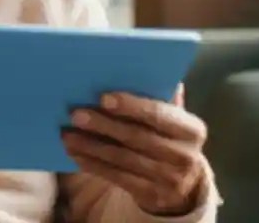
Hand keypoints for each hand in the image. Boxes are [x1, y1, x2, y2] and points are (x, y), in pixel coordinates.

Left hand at [63, 87, 207, 215]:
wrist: (184, 186)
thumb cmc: (170, 139)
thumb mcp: (174, 120)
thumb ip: (160, 97)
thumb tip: (139, 64)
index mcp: (191, 129)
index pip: (158, 114)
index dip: (130, 106)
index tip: (102, 97)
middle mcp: (185, 155)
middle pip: (136, 137)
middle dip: (103, 124)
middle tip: (75, 114)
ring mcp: (170, 179)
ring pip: (122, 158)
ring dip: (91, 146)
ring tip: (67, 135)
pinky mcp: (152, 195)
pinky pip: (117, 177)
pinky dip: (93, 164)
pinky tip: (75, 154)